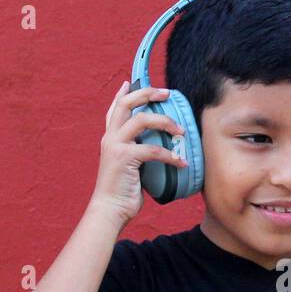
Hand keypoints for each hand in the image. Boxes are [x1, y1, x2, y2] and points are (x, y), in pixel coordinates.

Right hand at [89, 81, 187, 224]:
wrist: (110, 209)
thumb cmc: (122, 191)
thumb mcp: (128, 166)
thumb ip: (136, 153)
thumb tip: (156, 148)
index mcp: (110, 138)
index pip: (114, 109)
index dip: (123, 94)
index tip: (131, 81)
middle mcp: (110, 138)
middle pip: (127, 104)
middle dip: (147, 93)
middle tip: (167, 93)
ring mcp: (116, 146)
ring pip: (141, 120)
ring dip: (165, 121)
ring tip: (181, 130)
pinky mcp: (125, 158)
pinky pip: (153, 150)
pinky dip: (170, 155)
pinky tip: (181, 162)